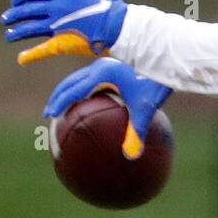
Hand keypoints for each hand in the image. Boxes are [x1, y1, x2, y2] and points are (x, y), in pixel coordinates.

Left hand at [1, 0, 127, 64]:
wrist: (119, 26)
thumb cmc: (110, 6)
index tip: (15, 2)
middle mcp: (56, 7)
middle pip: (26, 10)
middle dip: (14, 14)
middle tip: (6, 19)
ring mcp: (57, 25)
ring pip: (29, 28)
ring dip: (17, 32)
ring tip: (9, 35)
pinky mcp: (62, 42)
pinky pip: (42, 49)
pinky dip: (31, 54)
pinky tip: (21, 58)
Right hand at [44, 57, 170, 159]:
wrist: (169, 61)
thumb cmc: (157, 83)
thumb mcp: (145, 108)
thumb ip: (136, 132)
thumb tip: (131, 157)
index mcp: (104, 73)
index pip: (74, 88)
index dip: (60, 101)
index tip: (49, 115)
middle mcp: (101, 65)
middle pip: (71, 81)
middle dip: (58, 96)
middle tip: (48, 114)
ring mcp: (106, 64)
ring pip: (78, 78)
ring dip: (66, 91)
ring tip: (59, 108)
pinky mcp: (112, 65)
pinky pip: (89, 78)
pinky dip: (80, 89)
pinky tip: (82, 103)